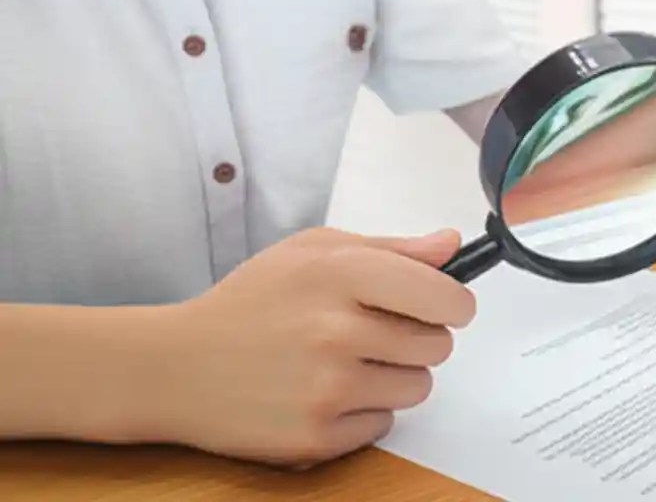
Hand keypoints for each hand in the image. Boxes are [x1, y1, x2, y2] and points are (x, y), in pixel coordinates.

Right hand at [158, 227, 472, 466]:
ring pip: (417, 387)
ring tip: (342, 363)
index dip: (453, 304)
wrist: (175, 366)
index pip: (444, 297)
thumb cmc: (251, 302)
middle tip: (371, 333)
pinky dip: (362, 413)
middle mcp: (337, 330)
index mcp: (342, 274)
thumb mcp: (314, 252)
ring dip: (392, 377)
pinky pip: (383, 424)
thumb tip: (452, 246)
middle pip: (437, 346)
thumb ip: (391, 248)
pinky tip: (321, 393)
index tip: (443, 307)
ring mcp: (327, 387)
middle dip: (415, 339)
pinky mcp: (317, 435)